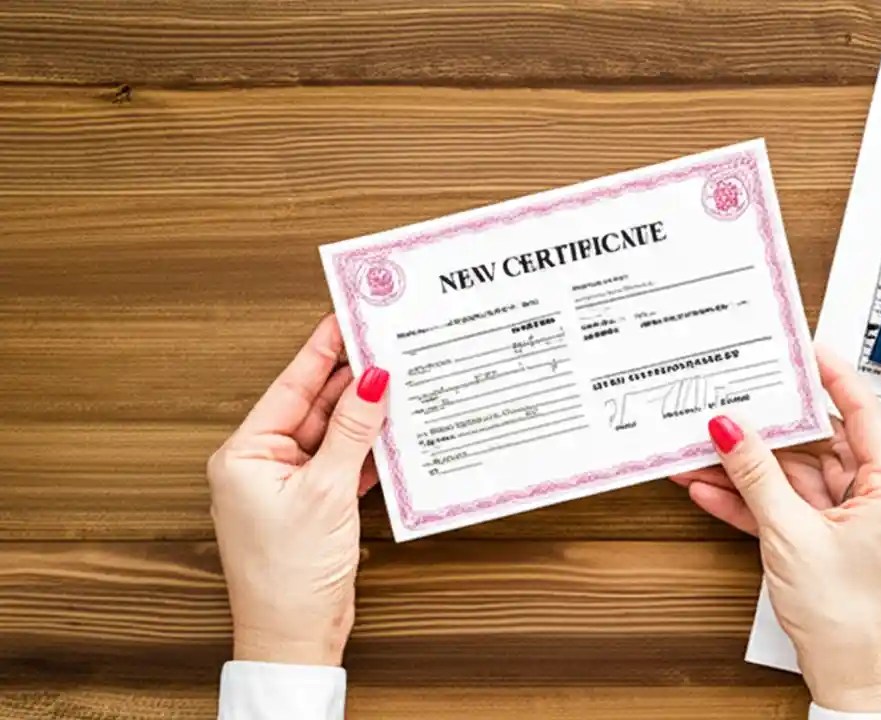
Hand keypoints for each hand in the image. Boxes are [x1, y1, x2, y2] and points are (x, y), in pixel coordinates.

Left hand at [206, 315, 388, 665]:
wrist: (294, 638)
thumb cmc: (289, 575)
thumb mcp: (326, 492)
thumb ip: (352, 431)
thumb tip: (372, 380)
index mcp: (245, 454)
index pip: (291, 386)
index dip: (322, 350)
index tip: (347, 317)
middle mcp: (262, 465)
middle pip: (314, 407)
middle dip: (352, 380)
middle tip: (388, 344)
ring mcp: (288, 486)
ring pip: (333, 435)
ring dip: (365, 417)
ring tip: (401, 383)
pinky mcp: (313, 506)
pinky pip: (343, 464)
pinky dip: (368, 452)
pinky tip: (394, 435)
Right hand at [670, 347, 880, 712]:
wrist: (855, 684)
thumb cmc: (850, 622)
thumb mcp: (792, 537)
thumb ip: (757, 477)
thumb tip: (733, 430)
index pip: (862, 411)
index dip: (830, 375)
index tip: (803, 347)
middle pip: (820, 445)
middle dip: (768, 431)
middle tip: (732, 402)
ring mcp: (856, 522)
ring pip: (797, 479)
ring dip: (750, 470)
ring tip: (704, 449)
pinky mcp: (832, 543)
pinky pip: (790, 509)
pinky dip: (755, 502)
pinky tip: (713, 488)